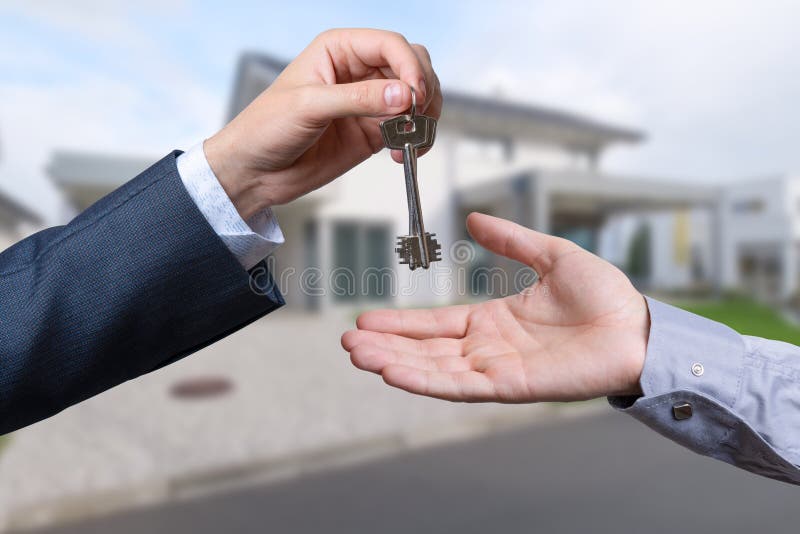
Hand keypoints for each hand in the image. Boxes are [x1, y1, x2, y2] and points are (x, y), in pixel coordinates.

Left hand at [204, 28, 441, 219]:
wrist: (255, 171)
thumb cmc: (266, 128)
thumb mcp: (308, 107)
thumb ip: (357, 99)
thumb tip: (404, 95)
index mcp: (339, 50)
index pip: (390, 45)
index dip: (410, 66)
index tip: (415, 95)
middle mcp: (358, 71)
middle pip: (412, 65)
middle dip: (423, 88)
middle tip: (418, 116)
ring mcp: (368, 102)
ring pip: (417, 97)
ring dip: (425, 116)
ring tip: (412, 138)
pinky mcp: (373, 132)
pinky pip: (408, 128)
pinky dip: (416, 139)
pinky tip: (403, 152)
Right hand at [341, 213, 649, 402]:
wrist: (638, 327)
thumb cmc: (604, 296)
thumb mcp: (550, 255)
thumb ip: (511, 240)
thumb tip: (474, 218)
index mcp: (493, 320)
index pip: (435, 324)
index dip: (401, 323)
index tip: (366, 318)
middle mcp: (488, 348)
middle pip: (425, 350)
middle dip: (386, 345)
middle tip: (349, 340)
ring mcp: (496, 370)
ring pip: (434, 369)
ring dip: (394, 362)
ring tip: (358, 353)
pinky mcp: (510, 386)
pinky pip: (459, 386)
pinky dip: (424, 380)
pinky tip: (393, 372)